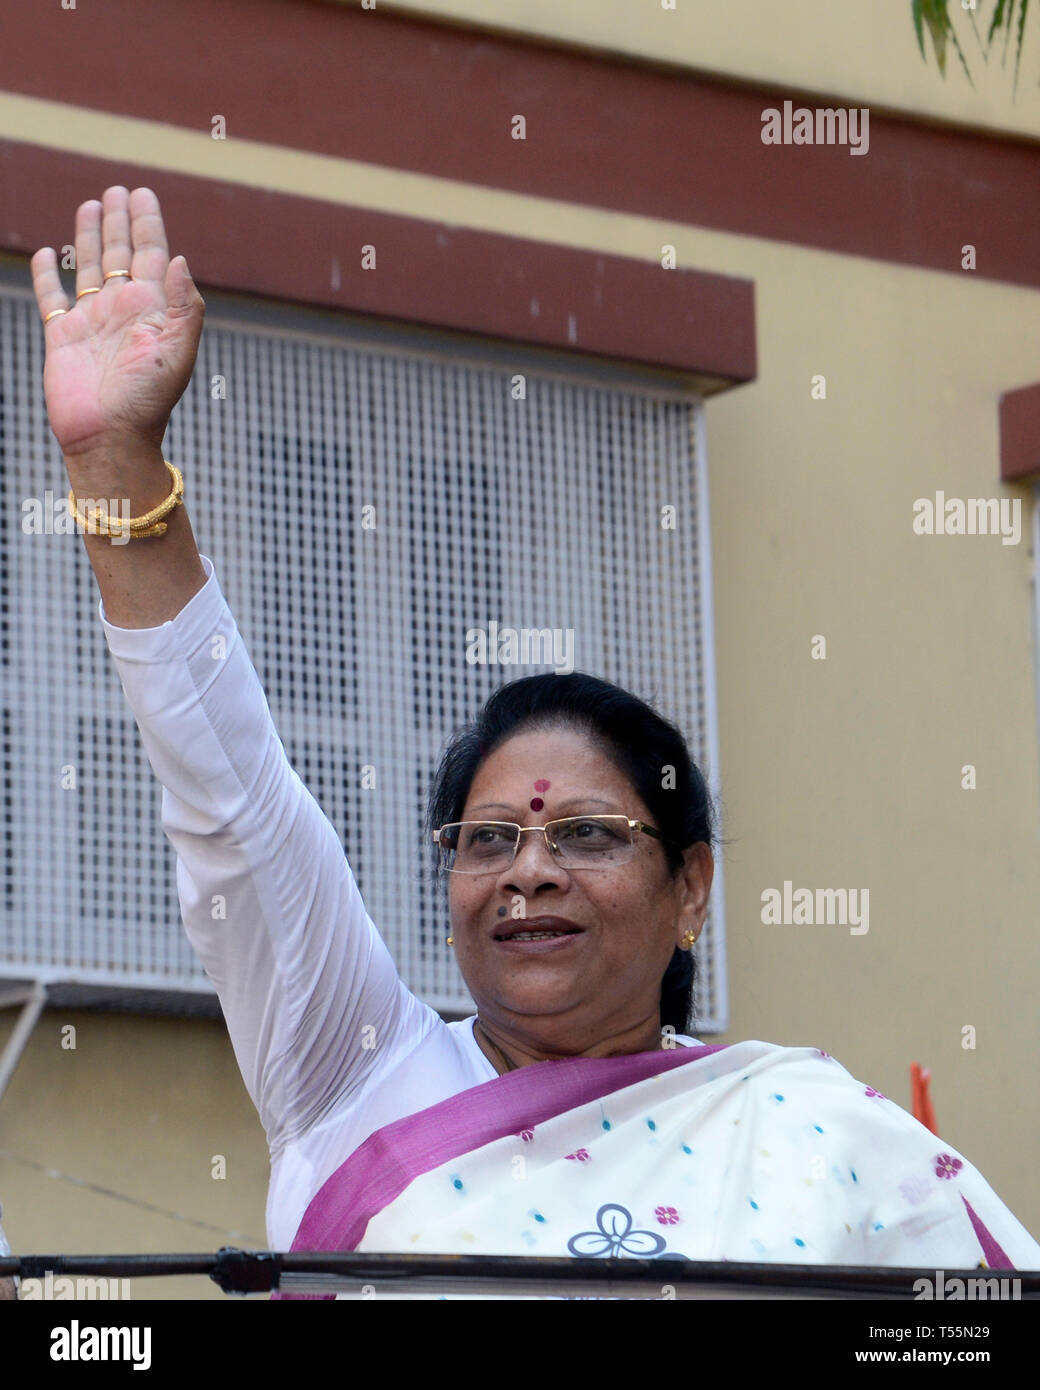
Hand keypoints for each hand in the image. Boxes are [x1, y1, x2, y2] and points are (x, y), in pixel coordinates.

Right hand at [30, 186, 204, 459]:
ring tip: (90, 204)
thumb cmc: (148, 401)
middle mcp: (123, 310)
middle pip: (121, 253)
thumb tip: (181, 260)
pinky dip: (48, 275)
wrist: (109, 437)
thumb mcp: (178, 354)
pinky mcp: (63, 336)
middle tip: (117, 189)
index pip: (153, 254)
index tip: (142, 193)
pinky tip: (46, 254)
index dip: (148, 223)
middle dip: (120, 221)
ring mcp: (93, 321)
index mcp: (153, 310)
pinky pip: (53, 297)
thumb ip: (184, 308)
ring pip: (89, 266)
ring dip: (89, 236)